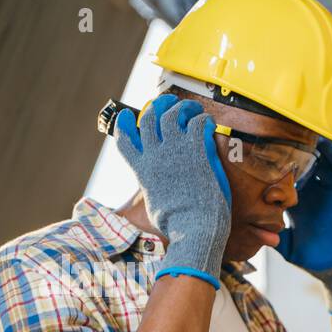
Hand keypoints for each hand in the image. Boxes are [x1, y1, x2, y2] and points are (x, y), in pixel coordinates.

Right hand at [115, 94, 230, 287]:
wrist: (196, 229)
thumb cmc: (179, 227)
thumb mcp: (155, 207)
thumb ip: (154, 192)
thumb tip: (155, 193)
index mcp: (143, 170)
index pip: (124, 140)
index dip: (123, 124)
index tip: (126, 115)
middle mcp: (155, 156)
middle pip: (148, 119)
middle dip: (157, 106)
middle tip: (168, 102)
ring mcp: (174, 150)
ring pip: (171, 114)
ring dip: (183, 107)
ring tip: (193, 108)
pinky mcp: (196, 150)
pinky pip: (196, 123)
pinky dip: (202, 118)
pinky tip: (208, 122)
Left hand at [277, 140, 331, 316]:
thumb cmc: (313, 258)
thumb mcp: (285, 246)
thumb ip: (269, 235)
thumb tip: (244, 228)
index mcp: (298, 200)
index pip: (285, 176)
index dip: (276, 164)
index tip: (261, 150)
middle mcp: (314, 191)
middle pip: (303, 163)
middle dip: (293, 148)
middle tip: (279, 130)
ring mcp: (331, 189)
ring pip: (323, 161)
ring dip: (314, 147)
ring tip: (302, 131)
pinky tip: (326, 146)